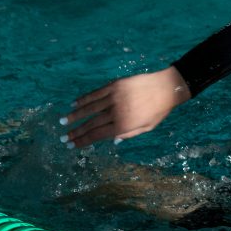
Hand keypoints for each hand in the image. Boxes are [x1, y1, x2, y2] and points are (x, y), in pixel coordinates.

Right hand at [61, 66, 190, 147]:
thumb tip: (112, 140)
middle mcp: (117, 112)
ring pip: (89, 108)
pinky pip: (95, 93)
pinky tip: (74, 104)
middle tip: (63, 137)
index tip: (72, 144)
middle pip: (91, 123)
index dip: (84, 141)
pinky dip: (84, 99)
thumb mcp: (147, 127)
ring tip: (63, 121)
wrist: (167, 88)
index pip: (98, 135)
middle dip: (76, 131)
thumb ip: (128, 134)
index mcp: (124, 125)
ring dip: (74, 115)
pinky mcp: (114, 85)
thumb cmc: (158, 110)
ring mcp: (114, 97)